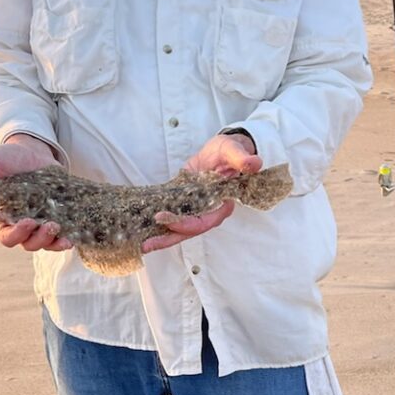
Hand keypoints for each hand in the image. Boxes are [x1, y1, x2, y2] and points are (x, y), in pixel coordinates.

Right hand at [0, 135, 71, 252]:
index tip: (27, 222)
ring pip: (46, 243)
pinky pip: (61, 236)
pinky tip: (73, 236)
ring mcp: (40, 224)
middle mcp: (21, 226)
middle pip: (29, 244)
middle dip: (39, 238)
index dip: (17, 234)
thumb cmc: (6, 158)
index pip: (7, 237)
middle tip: (49, 225)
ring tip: (60, 230)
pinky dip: (66, 239)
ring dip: (53, 241)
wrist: (31, 152)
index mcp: (2, 218)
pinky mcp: (57, 218)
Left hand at [142, 132, 259, 255]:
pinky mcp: (185, 204)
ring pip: (180, 229)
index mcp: (222, 203)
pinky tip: (143, 229)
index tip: (166, 220)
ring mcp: (197, 209)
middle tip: (146, 245)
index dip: (186, 224)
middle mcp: (209, 211)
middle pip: (189, 231)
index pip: (205, 221)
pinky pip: (173, 217)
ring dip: (162, 237)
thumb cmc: (231, 151)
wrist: (224, 151)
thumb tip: (253, 164)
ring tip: (142, 244)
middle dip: (168, 239)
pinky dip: (160, 225)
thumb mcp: (233, 150)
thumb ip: (241, 158)